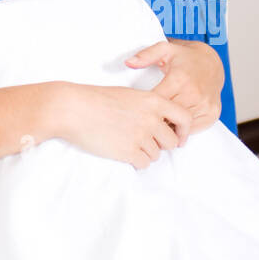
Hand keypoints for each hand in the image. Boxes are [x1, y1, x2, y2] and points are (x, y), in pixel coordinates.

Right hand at [56, 83, 193, 169]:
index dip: (184, 131)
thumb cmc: (96, 100)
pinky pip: (144, 164)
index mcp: (153, 101)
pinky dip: (135, 161)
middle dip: (160, 144)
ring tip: (125, 142)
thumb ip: (148, 108)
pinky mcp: (129, 151)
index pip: (185, 118)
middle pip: (171, 142)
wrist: (73, 109)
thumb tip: (160, 123)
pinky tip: (122, 151)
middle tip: (143, 141)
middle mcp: (151, 118)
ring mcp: (140, 136)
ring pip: (156, 155)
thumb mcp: (128, 96)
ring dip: (144, 152)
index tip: (177, 136)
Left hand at [125, 38, 222, 134]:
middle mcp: (194, 93)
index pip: (157, 102)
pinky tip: (174, 122)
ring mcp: (205, 105)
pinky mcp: (212, 114)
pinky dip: (182, 129)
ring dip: (169, 126)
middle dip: (156, 119)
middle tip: (146, 118)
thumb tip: (129, 62)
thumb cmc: (185, 58)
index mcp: (180, 79)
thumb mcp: (164, 50)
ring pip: (181, 125)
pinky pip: (193, 129)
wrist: (211, 63)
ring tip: (159, 121)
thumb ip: (145, 55)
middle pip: (168, 116)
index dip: (146, 108)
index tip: (139, 108)